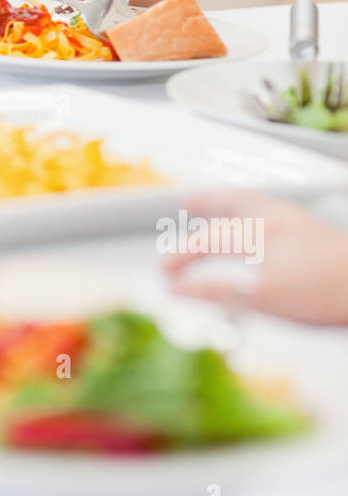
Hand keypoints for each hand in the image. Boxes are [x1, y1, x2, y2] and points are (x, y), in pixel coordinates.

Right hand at [163, 192, 347, 325]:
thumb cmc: (327, 288)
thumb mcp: (265, 295)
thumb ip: (220, 290)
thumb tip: (180, 290)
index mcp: (261, 230)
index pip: (211, 241)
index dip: (184, 260)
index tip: (168, 280)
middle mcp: (276, 219)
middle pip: (233, 204)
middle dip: (206, 204)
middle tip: (187, 203)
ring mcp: (297, 222)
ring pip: (255, 202)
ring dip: (231, 200)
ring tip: (217, 201)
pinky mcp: (313, 230)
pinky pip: (273, 208)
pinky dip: (256, 207)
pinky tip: (260, 218)